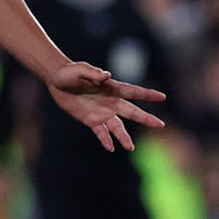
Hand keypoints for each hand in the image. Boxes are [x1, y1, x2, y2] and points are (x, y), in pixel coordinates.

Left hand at [45, 62, 166, 151]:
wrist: (56, 81)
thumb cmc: (68, 72)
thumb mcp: (78, 70)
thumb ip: (93, 73)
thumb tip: (107, 75)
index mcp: (111, 88)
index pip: (133, 92)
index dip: (148, 94)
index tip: (162, 97)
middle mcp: (111, 102)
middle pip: (132, 112)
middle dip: (146, 118)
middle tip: (161, 125)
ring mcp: (102, 112)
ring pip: (118, 127)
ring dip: (124, 137)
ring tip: (131, 148)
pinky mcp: (91, 120)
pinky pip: (101, 132)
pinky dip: (106, 140)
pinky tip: (111, 148)